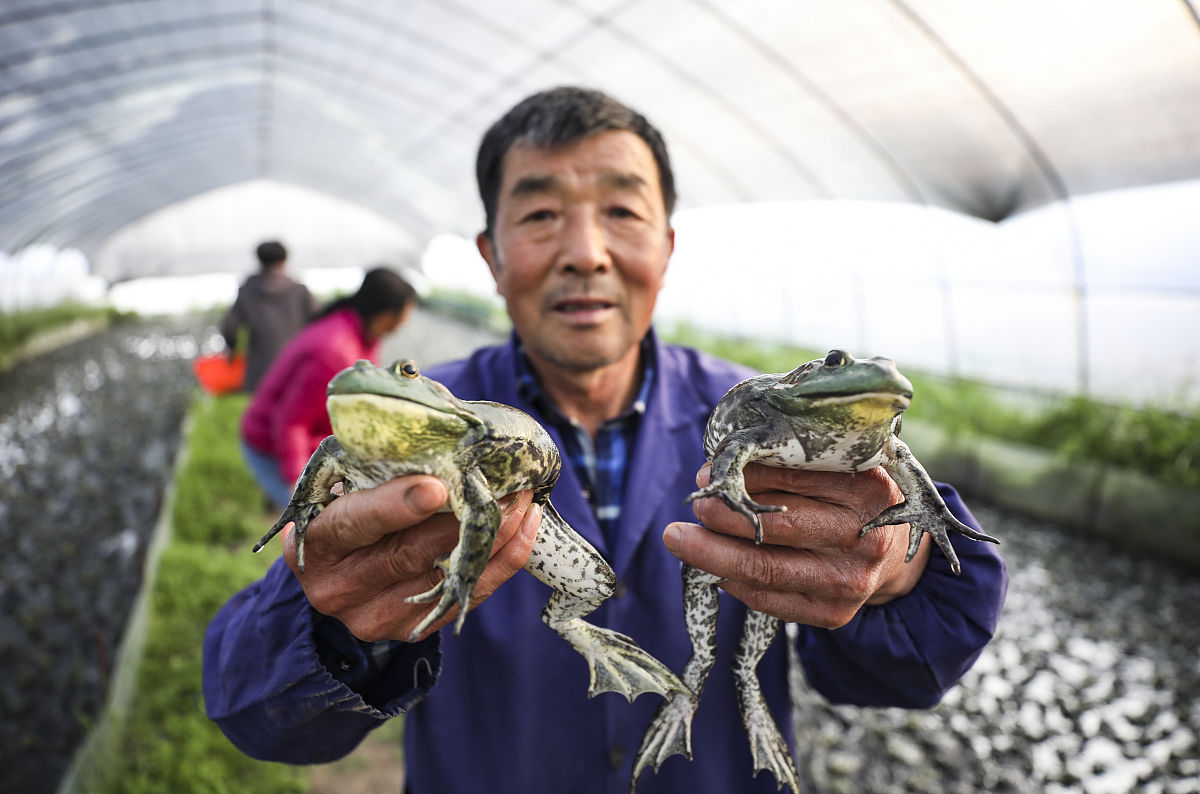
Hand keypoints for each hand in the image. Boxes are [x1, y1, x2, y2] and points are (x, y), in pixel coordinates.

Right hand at [281, 475, 540, 641]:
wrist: (340, 570)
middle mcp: (340, 588)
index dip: (395, 506)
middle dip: (459, 519)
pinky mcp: (413, 628)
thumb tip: (440, 440)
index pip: (352, 524)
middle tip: (502, 486)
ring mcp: (376, 616)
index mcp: (316, 544)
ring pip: (444, 578)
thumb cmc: (350, 507)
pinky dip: (502, 560)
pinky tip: (525, 526)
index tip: (437, 486)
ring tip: (522, 500)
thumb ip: (378, 470)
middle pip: (405, 555)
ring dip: (492, 537)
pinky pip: (466, 596)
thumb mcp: (346, 486)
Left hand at [662, 463, 930, 627]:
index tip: (709, 471)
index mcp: (868, 489)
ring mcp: (851, 581)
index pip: (793, 478)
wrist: (893, 552)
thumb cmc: (851, 498)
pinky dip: (732, 582)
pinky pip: (769, 600)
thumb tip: (720, 466)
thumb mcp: (839, 468)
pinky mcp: (834, 613)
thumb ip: (793, 461)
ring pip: (764, 569)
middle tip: (694, 505)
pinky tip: (713, 568)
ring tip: (680, 538)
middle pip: (775, 527)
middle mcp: (864, 537)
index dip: (743, 475)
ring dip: (711, 554)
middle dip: (722, 515)